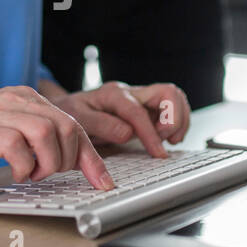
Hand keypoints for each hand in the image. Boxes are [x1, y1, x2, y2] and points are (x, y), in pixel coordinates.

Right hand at [0, 85, 113, 188]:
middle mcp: (16, 101)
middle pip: (68, 127)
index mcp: (24, 98)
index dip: (92, 156)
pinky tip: (14, 173)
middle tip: (59, 179)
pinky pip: (17, 148)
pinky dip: (23, 167)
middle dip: (74, 161)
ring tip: (33, 175)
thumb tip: (59, 159)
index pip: (73, 123)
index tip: (102, 180)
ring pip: (49, 135)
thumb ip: (27, 133)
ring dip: (49, 164)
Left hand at [47, 81, 191, 157]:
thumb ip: (101, 125)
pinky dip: (177, 122)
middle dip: (174, 118)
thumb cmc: (70, 113)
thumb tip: (126, 133)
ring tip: (170, 140)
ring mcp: (140, 100)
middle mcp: (131, 93)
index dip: (151, 134)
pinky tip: (169, 138)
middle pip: (167, 92)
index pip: (139, 112)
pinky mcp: (146, 109)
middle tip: (166, 139)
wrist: (66, 108)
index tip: (158, 153)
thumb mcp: (77, 119)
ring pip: (174, 98)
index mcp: (113, 95)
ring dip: (179, 120)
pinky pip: (171, 108)